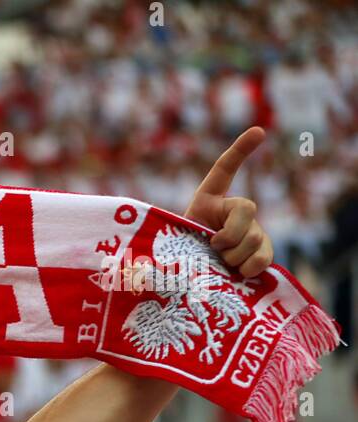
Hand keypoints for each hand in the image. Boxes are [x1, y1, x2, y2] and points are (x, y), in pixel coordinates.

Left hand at [184, 127, 273, 278]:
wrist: (192, 281)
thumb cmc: (174, 259)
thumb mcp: (168, 243)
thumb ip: (174, 240)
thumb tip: (174, 253)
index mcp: (208, 201)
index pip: (224, 170)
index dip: (240, 150)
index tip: (259, 131)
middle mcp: (235, 212)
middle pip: (248, 209)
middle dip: (229, 235)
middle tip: (212, 248)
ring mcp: (252, 231)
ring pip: (255, 238)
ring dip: (234, 257)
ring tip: (219, 263)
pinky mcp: (261, 252)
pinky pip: (264, 258)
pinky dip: (251, 268)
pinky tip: (238, 273)